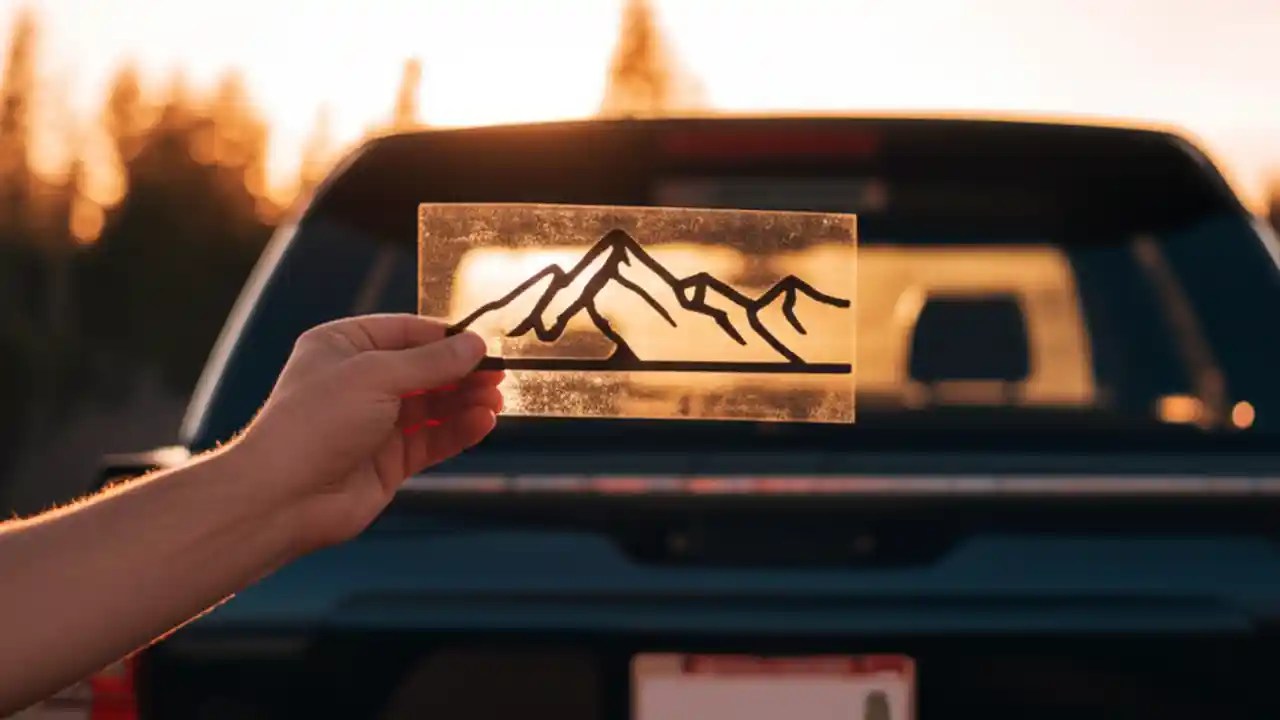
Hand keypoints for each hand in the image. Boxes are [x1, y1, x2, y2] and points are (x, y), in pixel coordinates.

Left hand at [236, 314, 501, 551]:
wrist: (283, 497)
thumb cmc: (313, 424)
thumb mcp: (375, 376)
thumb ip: (431, 362)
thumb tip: (474, 345)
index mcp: (343, 347)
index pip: (406, 332)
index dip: (446, 337)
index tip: (484, 343)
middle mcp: (359, 382)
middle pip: (425, 369)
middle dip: (462, 371)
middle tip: (499, 373)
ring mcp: (375, 423)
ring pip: (433, 406)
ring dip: (465, 401)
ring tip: (496, 399)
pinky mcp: (389, 460)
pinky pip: (433, 439)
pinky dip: (459, 430)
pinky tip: (483, 423)